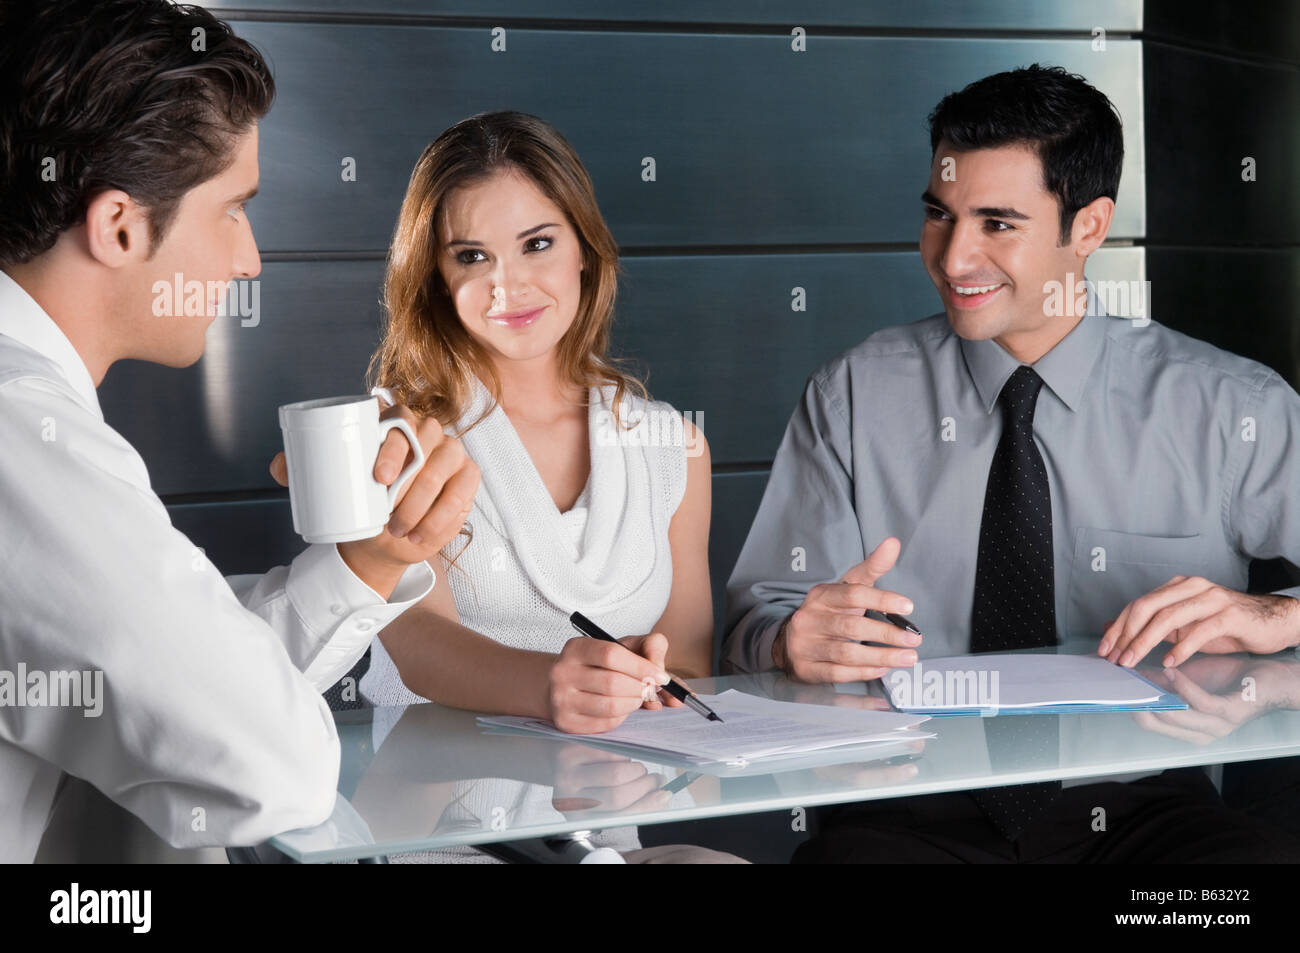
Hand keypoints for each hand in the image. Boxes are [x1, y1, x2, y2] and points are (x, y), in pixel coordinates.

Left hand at [270, 401, 479, 595]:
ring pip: (446, 468)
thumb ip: (301, 471)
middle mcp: (427, 431)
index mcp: (394, 422)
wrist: (383, 535)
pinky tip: (424, 533)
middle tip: (388, 511)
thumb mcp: (329, 484)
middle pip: (428, 439)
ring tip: (400, 530)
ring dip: (424, 503)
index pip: (400, 419)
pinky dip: (443, 516)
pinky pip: (463, 491)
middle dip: (411, 479)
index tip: (378, 477)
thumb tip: (278, 465)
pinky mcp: (467, 477)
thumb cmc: (359, 502)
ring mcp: (451, 452)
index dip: (393, 446)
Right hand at [547, 632, 682, 733]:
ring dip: (634, 703)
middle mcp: (563, 672)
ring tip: (637, 697)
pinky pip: (606, 723)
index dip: (641, 667)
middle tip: (651, 689)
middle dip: (640, 688)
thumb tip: (667, 679)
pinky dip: (622, 716)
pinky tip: (620, 707)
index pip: (611, 655)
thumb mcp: (623, 646)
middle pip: (613, 683)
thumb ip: (650, 649)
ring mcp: (561, 699)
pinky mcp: (566, 722)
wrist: (562, 685)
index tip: (661, 676)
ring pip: (611, 707)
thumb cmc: (600, 665)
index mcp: (577, 648)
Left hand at [549, 743, 670, 816]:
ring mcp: (565, 774)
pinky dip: (623, 754)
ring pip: (617, 771)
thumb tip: (663, 797)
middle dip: (645, 785)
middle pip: (618, 795)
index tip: (665, 794)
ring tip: (634, 768)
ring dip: (635, 768)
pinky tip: (620, 757)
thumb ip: (631, 804)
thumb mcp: (602, 801)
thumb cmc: (587, 783)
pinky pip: (609, 751)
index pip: (618, 817)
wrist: (554, 760)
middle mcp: (569, 799)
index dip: (646, 805)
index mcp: (579, 818)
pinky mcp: (569, 751)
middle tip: (655, 779)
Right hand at [772, 537, 919, 682]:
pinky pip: (838, 673)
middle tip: (914, 639)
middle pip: (851, 626)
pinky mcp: (807, 668)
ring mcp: (805, 645)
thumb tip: (893, 543)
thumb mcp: (847, 586)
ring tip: (908, 657)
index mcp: (821, 595)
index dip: (881, 600)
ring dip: (881, 657)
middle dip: (887, 634)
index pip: (853, 594)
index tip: (908, 606)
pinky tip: (883, 669)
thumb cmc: (829, 611)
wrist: (792, 640)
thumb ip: (872, 567)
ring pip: (847, 653)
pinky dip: (863, 672)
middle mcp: (810, 619)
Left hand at [1096, 575, 1299, 668]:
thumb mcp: (1183, 626)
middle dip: (1126, 635)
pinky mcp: (1229, 614)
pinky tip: (1170, 661)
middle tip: (1115, 658)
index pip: (1137, 604)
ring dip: (1145, 642)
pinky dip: (1181, 647)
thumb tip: (1112, 630)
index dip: (1118, 627)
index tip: (1104, 649)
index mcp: (1176, 587)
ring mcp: (1210, 598)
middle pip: (1147, 607)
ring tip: (1132, 661)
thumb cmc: (1225, 625)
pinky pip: (1200, 630)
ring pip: (1168, 617)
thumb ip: (1152, 626)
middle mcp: (1191, 587)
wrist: (1271, 622)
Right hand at [1130, 660, 1279, 744]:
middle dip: (1133, 701)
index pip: (1147, 722)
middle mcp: (1199, 734)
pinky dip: (1183, 687)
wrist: (1273, 677)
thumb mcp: (1187, 676)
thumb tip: (1126, 668)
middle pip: (1154, 723)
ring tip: (1141, 672)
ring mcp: (1216, 727)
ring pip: (1175, 717)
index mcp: (1187, 728)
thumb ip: (1159, 678)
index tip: (1109, 686)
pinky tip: (1172, 671)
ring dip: (1156, 694)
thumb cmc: (1231, 677)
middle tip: (1117, 680)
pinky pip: (1201, 704)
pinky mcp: (1231, 714)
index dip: (1126, 705)